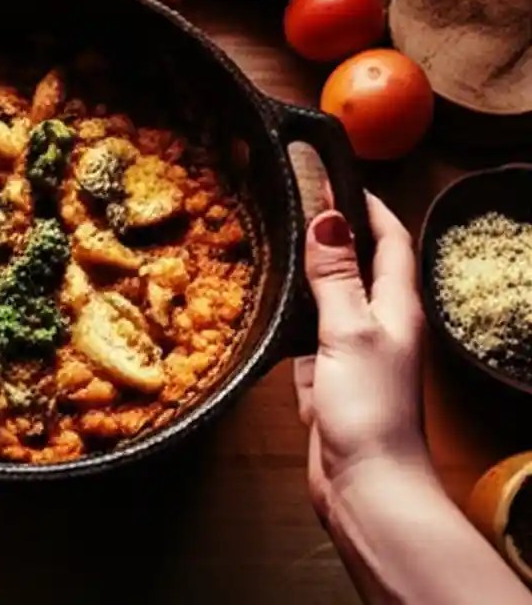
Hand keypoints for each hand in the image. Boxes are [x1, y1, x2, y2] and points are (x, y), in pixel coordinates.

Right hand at [295, 192, 429, 523]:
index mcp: (396, 308)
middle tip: (293, 206)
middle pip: (360, 268)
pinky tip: (264, 312)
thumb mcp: (348, 332)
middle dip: (333, 236)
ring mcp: (352, 355)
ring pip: (329, 303)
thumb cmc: (368, 407)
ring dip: (307, 277)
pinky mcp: (326, 382)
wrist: (366, 484)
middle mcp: (379, 327)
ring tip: (270, 248)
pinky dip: (288, 321)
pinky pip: (305, 340)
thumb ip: (336, 277)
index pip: (389, 242)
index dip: (367, 208)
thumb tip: (328, 218)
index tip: (336, 176)